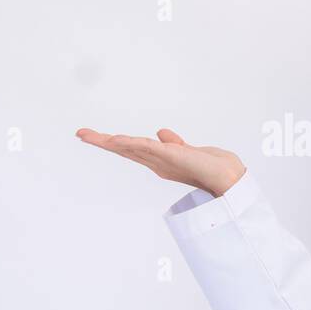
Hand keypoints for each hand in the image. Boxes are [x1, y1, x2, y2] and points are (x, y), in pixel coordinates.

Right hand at [75, 127, 245, 197]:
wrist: (230, 177)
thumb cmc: (212, 167)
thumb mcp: (189, 151)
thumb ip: (174, 143)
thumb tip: (161, 133)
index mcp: (159, 161)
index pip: (131, 149)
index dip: (112, 142)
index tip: (92, 136)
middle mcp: (158, 163)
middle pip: (125, 150)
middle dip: (102, 142)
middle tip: (80, 133)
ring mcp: (164, 161)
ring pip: (131, 148)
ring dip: (111, 142)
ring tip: (90, 136)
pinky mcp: (173, 157)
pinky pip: (148, 148)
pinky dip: (132, 144)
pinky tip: (117, 140)